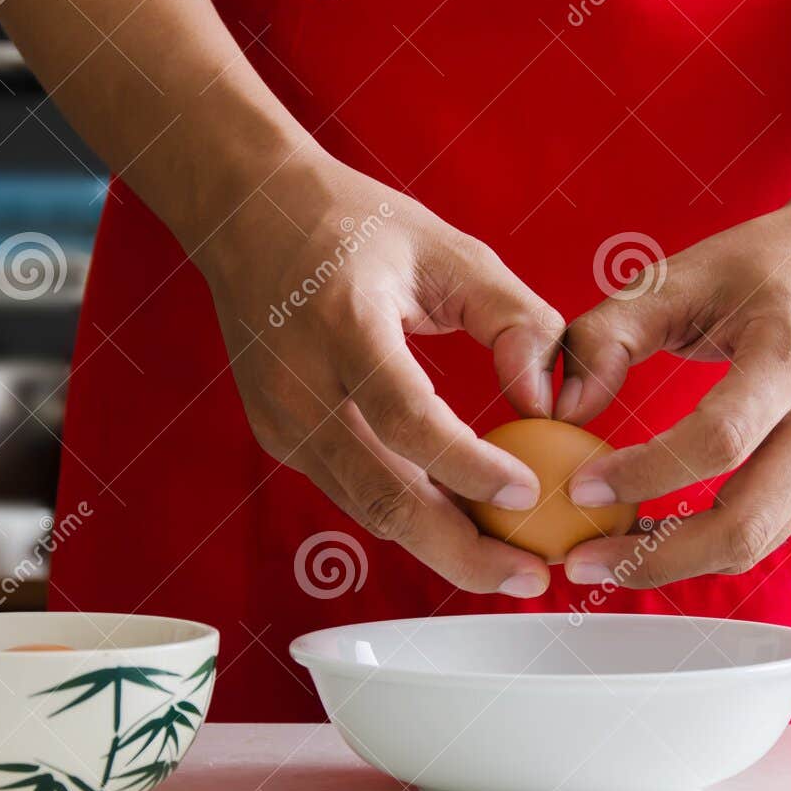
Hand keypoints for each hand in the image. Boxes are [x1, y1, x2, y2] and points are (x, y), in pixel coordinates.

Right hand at [191, 149, 564, 596]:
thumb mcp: (449, 248)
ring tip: (512, 566)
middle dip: (462, 552)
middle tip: (532, 576)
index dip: (467, 467)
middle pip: (382, 496)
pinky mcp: (282, 440)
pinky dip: (412, 518)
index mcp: (342, 326)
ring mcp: (282, 422)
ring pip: (369, 511)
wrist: (244, 214)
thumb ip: (514, 317)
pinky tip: (465, 528)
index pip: (405, 418)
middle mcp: (301, 386)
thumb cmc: (354, 225)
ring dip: (442, 546)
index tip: (528, 495)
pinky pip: (356, 493)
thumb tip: (546, 401)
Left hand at [555, 202, 790, 587]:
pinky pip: (764, 531)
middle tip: (579, 561)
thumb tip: (564, 408)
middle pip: (745, 524)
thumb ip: (609, 333)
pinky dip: (704, 546)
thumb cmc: (766, 264)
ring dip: (674, 561)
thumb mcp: (681, 275)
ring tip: (602, 552)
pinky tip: (649, 533)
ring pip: (754, 543)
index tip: (579, 485)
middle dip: (656, 558)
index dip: (645, 475)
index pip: (719, 441)